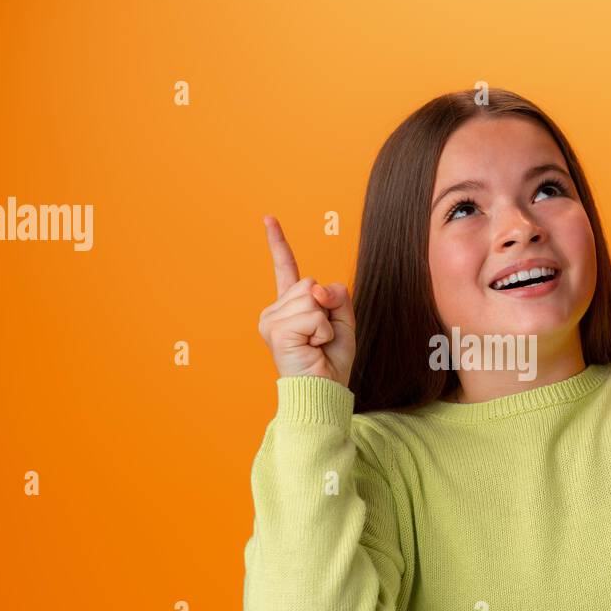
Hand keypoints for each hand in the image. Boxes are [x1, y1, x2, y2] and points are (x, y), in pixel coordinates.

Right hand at [257, 215, 355, 386]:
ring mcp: (272, 320)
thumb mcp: (342, 321)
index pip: (285, 269)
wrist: (322, 392)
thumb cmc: (330, 363)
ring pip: (311, 297)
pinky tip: (312, 347)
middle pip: (310, 282)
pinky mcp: (276, 330)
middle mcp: (275, 311)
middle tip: (321, 337)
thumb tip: (315, 288)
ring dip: (325, 322)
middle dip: (327, 307)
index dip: (277, 242)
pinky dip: (322, 331)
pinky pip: (313, 314)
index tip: (268, 218)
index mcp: (289, 307)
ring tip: (315, 344)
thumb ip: (336, 295)